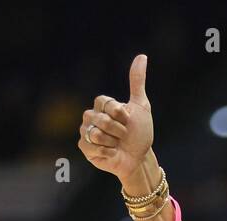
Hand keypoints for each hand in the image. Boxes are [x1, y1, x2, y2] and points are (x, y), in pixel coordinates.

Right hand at [77, 54, 154, 179]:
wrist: (139, 157)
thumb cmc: (140, 133)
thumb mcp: (141, 106)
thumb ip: (137, 82)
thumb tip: (142, 56)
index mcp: (102, 105)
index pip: (104, 102)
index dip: (119, 113)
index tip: (128, 119)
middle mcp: (91, 116)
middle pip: (100, 119)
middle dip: (118, 129)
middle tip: (124, 135)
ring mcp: (86, 132)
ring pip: (95, 133)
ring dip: (113, 141)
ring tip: (117, 144)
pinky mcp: (84, 147)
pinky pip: (93, 147)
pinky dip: (108, 152)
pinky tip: (112, 153)